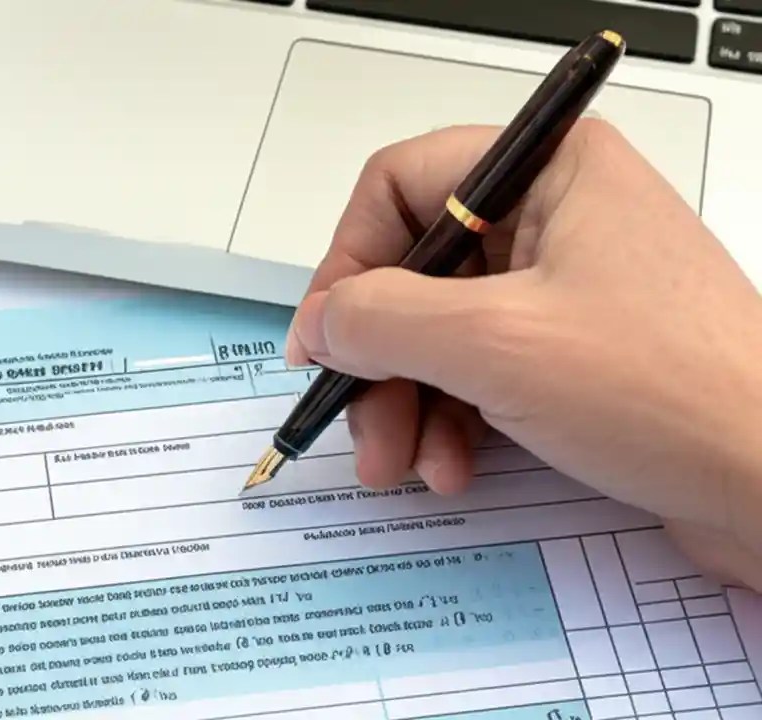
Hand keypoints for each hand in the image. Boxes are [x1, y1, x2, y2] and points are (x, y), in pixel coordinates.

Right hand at [286, 119, 761, 590]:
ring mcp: (570, 289)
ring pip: (442, 332)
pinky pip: (483, 373)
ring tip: (406, 464)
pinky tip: (454, 467)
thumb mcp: (493, 343)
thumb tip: (319, 322)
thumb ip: (380, 320)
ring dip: (410, 403)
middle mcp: (558, 219)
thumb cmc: (671, 391)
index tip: (326, 335)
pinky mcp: (579, 355)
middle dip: (379, 359)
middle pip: (415, 271)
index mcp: (550, 172)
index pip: (401, 185)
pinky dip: (453, 422)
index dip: (348, 260)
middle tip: (360, 423)